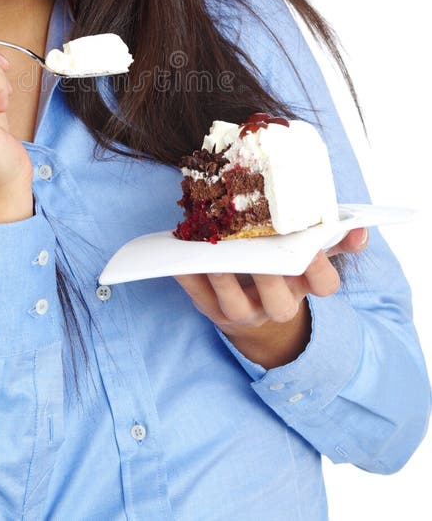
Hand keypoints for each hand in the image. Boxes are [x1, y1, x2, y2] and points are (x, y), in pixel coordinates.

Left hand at [174, 227, 368, 368]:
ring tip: (214, 255)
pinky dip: (189, 278)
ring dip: (225, 281)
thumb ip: (333, 238)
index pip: (324, 287)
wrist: (252, 303)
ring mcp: (243, 312)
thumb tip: (360, 229)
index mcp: (303, 286)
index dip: (319, 270)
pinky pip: (198, 297)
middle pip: (279, 303)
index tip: (311, 250)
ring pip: (235, 305)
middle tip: (258, 250)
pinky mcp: (213, 310)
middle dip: (270, 277)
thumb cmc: (282, 265)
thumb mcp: (307, 253)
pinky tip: (181, 257)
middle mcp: (276, 305)